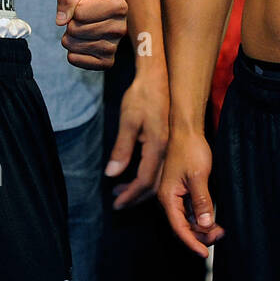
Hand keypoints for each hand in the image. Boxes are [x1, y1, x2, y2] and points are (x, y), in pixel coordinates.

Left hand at [56, 0, 127, 70]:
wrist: (100, 8)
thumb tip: (61, 22)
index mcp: (119, 6)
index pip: (79, 12)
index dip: (74, 8)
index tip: (84, 5)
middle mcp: (121, 28)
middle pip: (76, 30)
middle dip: (70, 23)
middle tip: (80, 19)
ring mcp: (114, 47)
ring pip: (74, 45)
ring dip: (69, 37)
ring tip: (80, 30)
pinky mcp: (106, 62)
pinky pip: (75, 59)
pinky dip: (71, 51)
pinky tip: (81, 43)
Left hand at [105, 63, 168, 208]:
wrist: (156, 76)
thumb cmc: (141, 96)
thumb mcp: (128, 121)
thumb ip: (122, 148)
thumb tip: (112, 174)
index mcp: (158, 146)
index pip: (145, 180)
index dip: (130, 195)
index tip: (116, 204)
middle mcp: (166, 149)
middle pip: (154, 183)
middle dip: (135, 196)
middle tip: (117, 203)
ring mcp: (167, 145)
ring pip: (157, 176)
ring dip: (139, 187)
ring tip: (120, 192)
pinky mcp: (165, 140)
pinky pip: (157, 166)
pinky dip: (144, 175)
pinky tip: (131, 173)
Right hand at [158, 128, 223, 256]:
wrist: (187, 130)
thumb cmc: (190, 149)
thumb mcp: (198, 176)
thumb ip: (201, 202)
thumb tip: (205, 225)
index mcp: (168, 197)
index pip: (179, 228)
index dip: (192, 243)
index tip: (204, 254)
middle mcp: (169, 198)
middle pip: (183, 226)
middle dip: (200, 235)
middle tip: (220, 236)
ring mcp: (176, 195)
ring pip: (188, 219)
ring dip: (202, 227)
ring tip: (220, 230)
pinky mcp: (183, 190)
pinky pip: (191, 210)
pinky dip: (202, 217)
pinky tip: (213, 220)